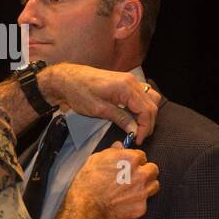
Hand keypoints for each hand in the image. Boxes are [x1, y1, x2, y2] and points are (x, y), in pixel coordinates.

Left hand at [39, 64, 160, 143]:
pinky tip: (133, 117)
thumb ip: (120, 119)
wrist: (66, 79)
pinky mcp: (125, 82)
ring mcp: (129, 80)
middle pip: (152, 105)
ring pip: (150, 99)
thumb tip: (135, 130)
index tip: (137, 140)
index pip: (147, 110)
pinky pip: (142, 95)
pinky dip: (142, 107)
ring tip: (137, 128)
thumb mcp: (99, 109)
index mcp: (126, 87)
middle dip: (148, 123)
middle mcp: (132, 81)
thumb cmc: (79, 92)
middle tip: (137, 137)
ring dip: (147, 114)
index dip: (145, 127)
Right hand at [67, 143, 159, 218]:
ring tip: (134, 189)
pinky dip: (138, 202)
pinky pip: (145, 202)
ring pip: (154, 185)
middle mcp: (140, 174)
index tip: (130, 165)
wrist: (87, 205)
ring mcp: (142, 191)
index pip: (142, 156)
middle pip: (153, 170)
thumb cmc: (89, 182)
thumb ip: (112, 151)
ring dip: (146, 186)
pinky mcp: (141, 207)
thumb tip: (119, 146)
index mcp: (131, 159)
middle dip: (145, 172)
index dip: (135, 161)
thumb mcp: (97, 159)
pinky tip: (127, 201)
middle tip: (134, 176)